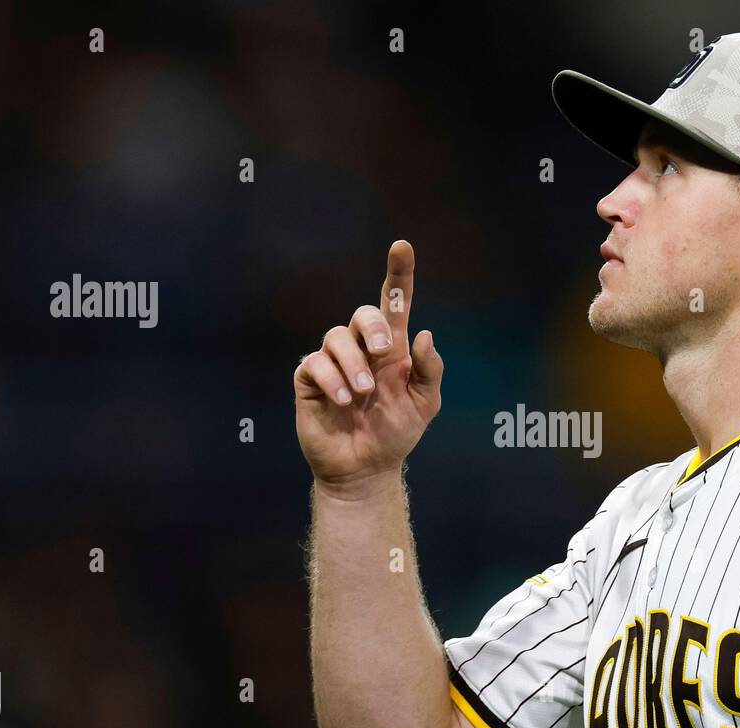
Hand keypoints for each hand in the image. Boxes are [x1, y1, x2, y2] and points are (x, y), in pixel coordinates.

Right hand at [294, 240, 442, 491]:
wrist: (366, 468)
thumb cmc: (396, 433)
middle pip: (362, 313)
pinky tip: (344, 401)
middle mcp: (362, 350)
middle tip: (384, 352)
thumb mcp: (425, 403)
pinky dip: (332, 379)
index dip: (398, 275)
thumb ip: (429, 369)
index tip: (402, 247)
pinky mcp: (310, 381)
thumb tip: (423, 333)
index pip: (394, 304)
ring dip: (353, 363)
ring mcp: (334, 364)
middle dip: (373, 326)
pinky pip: (314, 364)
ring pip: (335, 336)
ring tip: (362, 394)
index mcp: (392, 350)